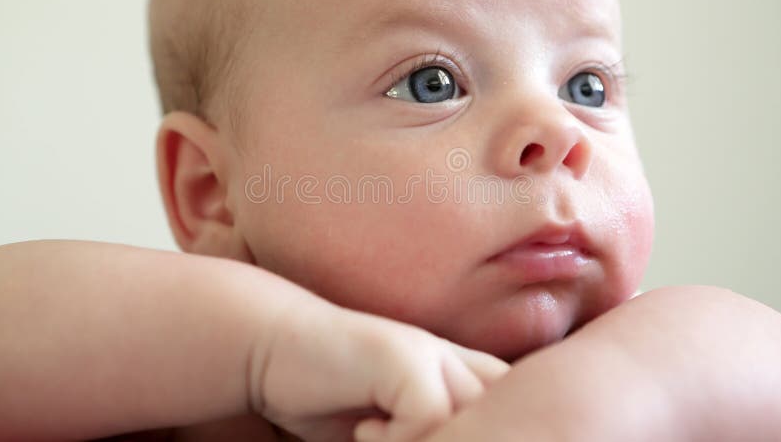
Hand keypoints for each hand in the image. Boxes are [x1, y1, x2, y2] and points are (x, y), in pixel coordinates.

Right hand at [248, 297, 509, 441]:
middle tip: (406, 439)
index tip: (451, 435)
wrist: (270, 348)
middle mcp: (450, 357)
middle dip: (467, 435)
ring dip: (432, 439)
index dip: (495, 426)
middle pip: (502, 411)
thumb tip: (458, 440)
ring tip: (380, 439)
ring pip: (472, 415)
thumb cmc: (325, 396)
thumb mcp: (383, 426)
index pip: (509, 401)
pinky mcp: (400, 356)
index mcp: (454, 371)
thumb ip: (422, 430)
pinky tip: (361, 430)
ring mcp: (428, 352)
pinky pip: (427, 412)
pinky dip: (397, 438)